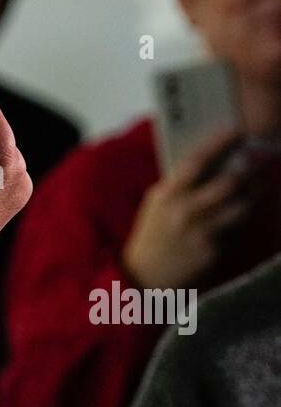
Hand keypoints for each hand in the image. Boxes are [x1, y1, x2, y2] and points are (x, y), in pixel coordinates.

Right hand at [122, 128, 254, 289]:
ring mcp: (199, 232)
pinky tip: (245, 209)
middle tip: (259, 159)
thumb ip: (179, 184)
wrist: (146, 276)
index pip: (195, 162)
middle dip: (248, 169)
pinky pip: (235, 228)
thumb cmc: (154, 233)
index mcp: (166, 194)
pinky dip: (242, 217)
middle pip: (226, 183)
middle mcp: (183, 211)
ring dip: (254, 193)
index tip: (234, 129)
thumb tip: (209, 160)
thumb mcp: (157, 203)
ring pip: (239, 206)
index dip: (216, 143)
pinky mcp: (212, 251)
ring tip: (260, 184)